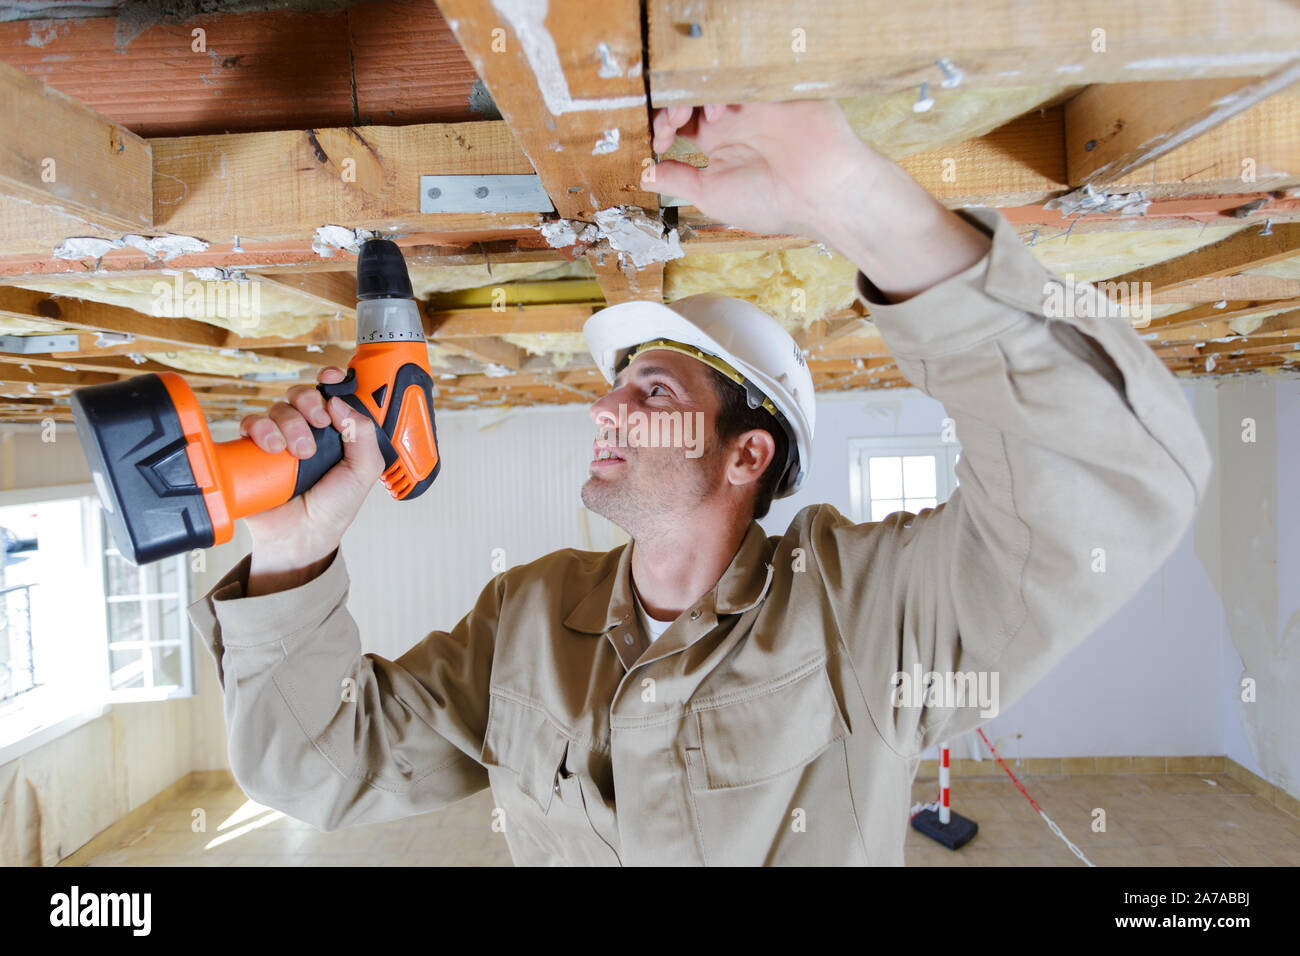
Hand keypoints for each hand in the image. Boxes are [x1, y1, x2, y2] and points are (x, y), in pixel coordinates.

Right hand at [239, 366, 384, 595]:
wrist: (302, 536)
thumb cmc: (334, 506)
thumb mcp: (364, 470)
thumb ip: (362, 434)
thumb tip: (339, 403)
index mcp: (335, 431)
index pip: (331, 393)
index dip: (330, 380)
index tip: (330, 379)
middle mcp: (307, 430)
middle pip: (302, 395)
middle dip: (310, 404)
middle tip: (318, 426)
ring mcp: (279, 439)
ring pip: (277, 408)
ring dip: (289, 424)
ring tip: (299, 453)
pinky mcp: (253, 450)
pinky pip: (250, 424)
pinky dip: (260, 430)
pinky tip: (272, 448)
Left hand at [644, 99, 989, 299]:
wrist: (823, 192)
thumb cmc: (773, 203)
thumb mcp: (712, 195)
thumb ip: (678, 180)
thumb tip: (645, 175)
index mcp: (719, 145)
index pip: (680, 123)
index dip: (662, 126)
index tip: (659, 143)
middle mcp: (735, 119)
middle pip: (689, 96)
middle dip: (669, 106)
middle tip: (669, 125)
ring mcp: (752, 101)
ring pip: (708, 81)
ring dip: (688, 95)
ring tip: (688, 117)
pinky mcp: (771, 86)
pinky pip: (737, 71)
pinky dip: (719, 87)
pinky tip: (717, 111)